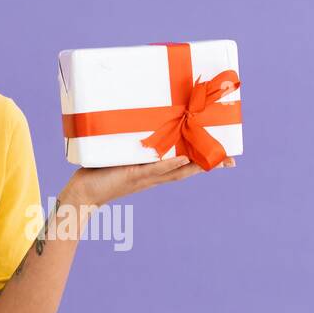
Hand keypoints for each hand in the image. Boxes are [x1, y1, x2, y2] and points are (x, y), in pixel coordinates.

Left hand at [62, 154, 235, 208]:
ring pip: (176, 171)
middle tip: (232, 159)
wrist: (81, 194)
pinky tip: (184, 158)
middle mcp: (153, 176)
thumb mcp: (119, 155)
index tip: (223, 156)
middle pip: (188, 170)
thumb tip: (135, 119)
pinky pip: (155, 170)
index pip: (183, 166)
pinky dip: (170, 165)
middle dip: (210, 164)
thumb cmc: (97, 173)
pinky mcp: (133, 175)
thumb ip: (129, 143)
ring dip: (197, 164)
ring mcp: (144, 177)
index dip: (203, 161)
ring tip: (217, 158)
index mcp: (153, 172)